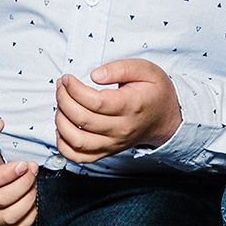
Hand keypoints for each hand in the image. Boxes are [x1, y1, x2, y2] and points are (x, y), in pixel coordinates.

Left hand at [54, 59, 182, 162]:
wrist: (165, 119)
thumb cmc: (154, 92)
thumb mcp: (146, 70)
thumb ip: (120, 68)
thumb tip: (95, 75)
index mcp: (131, 106)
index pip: (95, 102)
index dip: (74, 89)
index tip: (67, 78)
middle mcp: (121, 129)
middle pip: (82, 120)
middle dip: (63, 100)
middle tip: (61, 86)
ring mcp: (113, 144)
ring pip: (77, 141)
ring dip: (61, 121)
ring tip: (62, 104)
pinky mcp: (106, 152)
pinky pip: (79, 157)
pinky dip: (64, 145)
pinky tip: (63, 128)